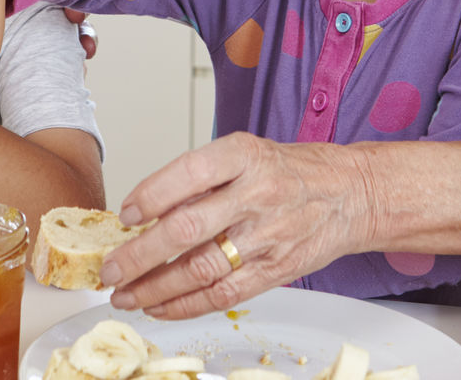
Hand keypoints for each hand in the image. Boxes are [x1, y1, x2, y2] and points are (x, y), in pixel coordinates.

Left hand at [101, 133, 376, 318]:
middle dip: (140, 254)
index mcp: (244, 155)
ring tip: (125, 294)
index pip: (189, 173)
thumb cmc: (289, 171)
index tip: (125, 216)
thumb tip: (144, 213)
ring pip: (200, 269)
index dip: (151, 195)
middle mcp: (256, 194)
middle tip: (110, 269)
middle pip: (187, 228)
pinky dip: (186, 305)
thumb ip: (199, 180)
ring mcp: (267, 235)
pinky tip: (160, 306)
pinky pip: (223, 294)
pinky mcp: (276, 270)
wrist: (349, 193)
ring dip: (155, 287)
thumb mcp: (245, 153)